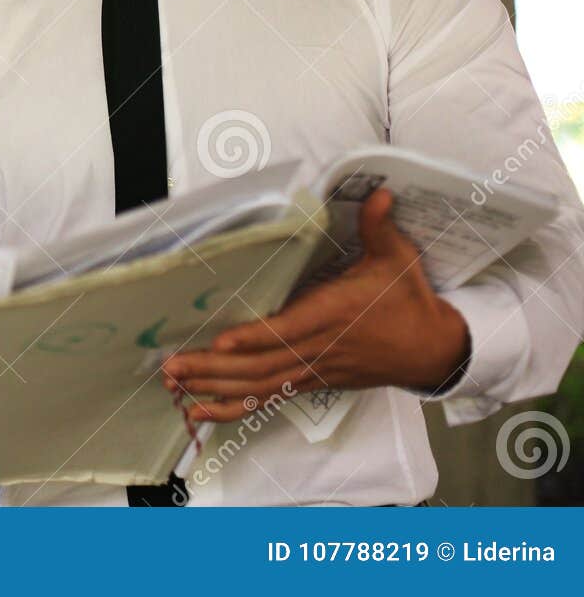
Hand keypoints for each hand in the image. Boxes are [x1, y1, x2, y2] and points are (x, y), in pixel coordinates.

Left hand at [161, 189, 470, 421]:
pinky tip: (201, 410)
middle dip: (214, 368)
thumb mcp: (398, 259)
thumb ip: (378, 227)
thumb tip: (378, 193)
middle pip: (261, 364)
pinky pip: (270, 397)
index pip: (289, 330)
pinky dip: (235, 405)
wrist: (432, 350)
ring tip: (173, 386)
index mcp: (333, 314)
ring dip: (215, 388)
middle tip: (171, 367)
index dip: (255, 338)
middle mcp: (319, 347)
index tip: (221, 340)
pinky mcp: (313, 382)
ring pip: (260, 384)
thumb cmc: (408, 302)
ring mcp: (314, 369)